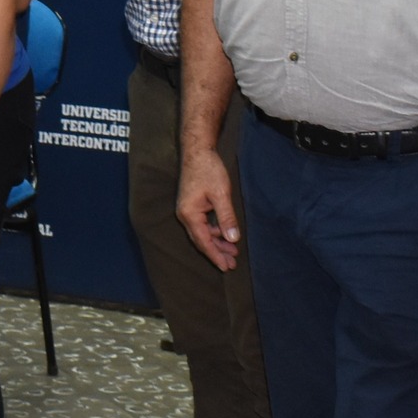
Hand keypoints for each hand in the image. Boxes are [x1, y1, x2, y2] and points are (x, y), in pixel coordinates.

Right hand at [175, 146, 241, 271]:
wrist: (197, 151)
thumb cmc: (208, 170)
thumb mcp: (221, 194)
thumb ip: (226, 217)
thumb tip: (233, 239)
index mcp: (189, 214)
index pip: (203, 241)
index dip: (215, 255)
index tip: (226, 267)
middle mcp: (185, 215)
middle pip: (201, 240)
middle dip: (216, 252)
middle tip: (232, 264)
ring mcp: (187, 210)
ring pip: (202, 233)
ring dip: (216, 242)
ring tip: (232, 252)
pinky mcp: (192, 205)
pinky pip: (202, 225)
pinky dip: (214, 232)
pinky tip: (224, 234)